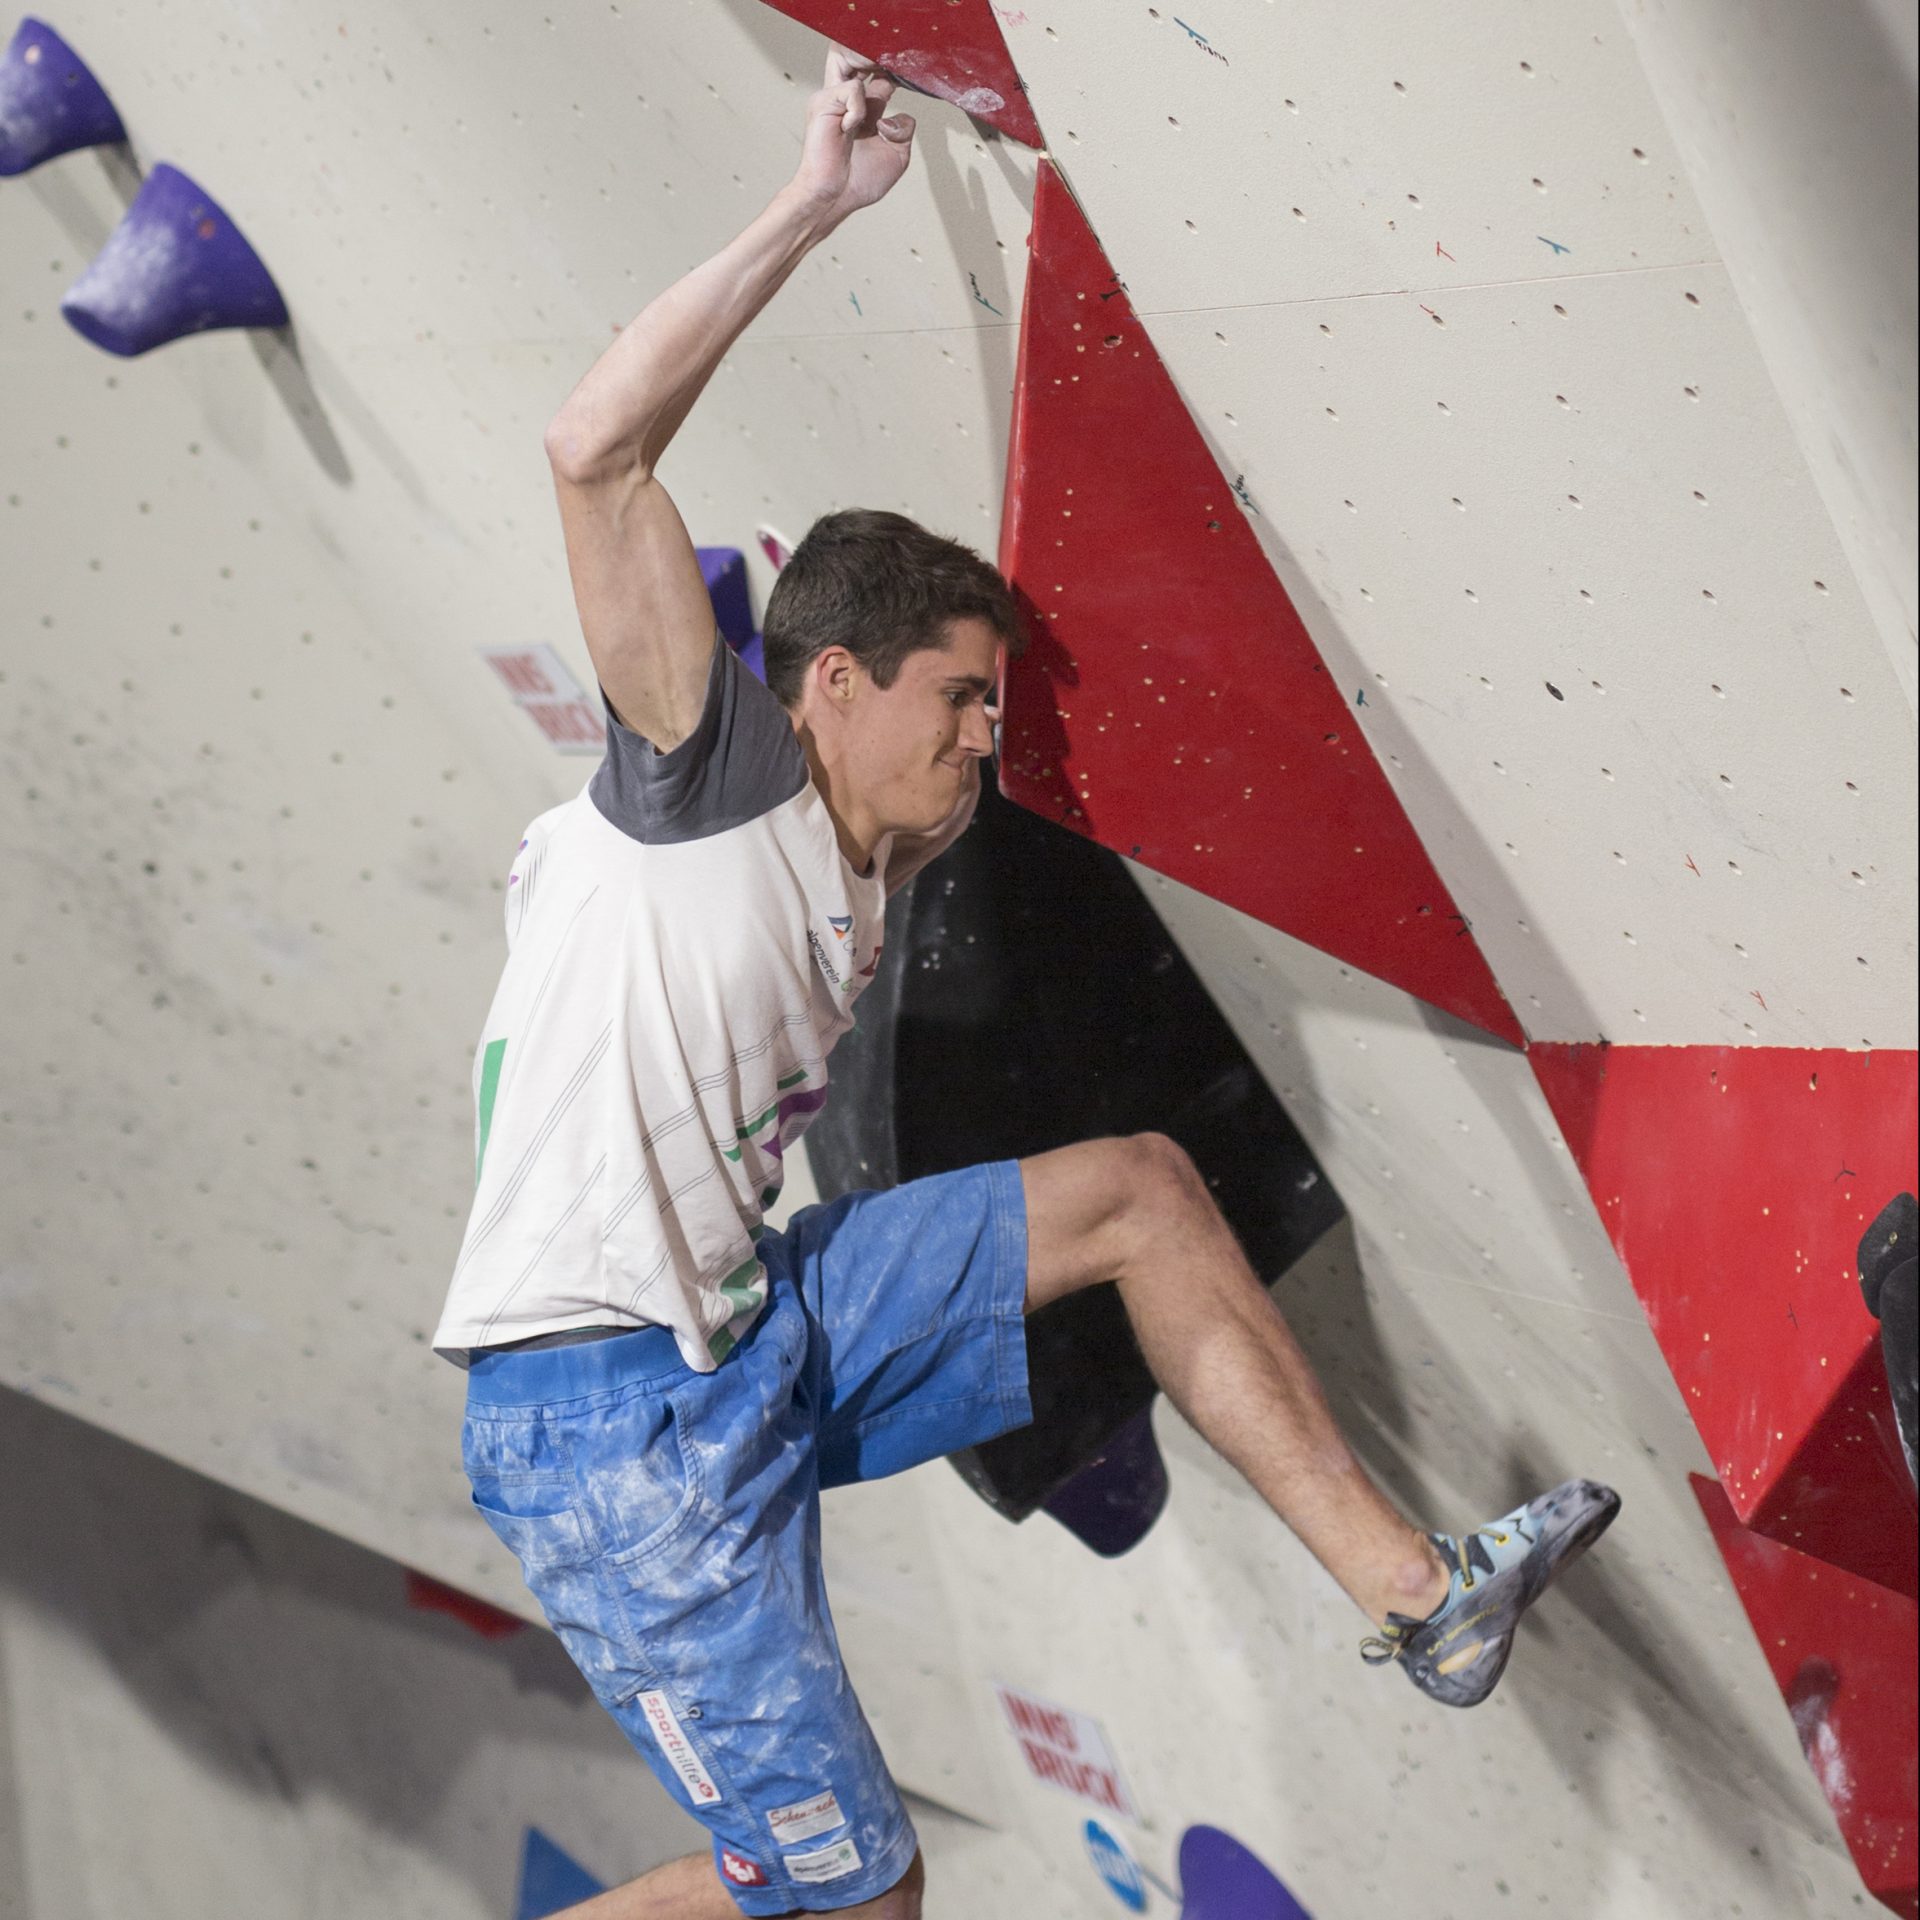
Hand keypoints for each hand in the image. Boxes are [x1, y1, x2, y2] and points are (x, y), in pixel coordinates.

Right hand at [787, 44, 915, 222]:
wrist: (835, 198)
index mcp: (864, 109)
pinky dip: (859, 109)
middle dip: (878, 58)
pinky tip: (851, 129)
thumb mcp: (897, 155)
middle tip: (894, 73)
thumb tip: (899, 115)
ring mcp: (833, 99)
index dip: (895, 69)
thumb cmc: (858, 182)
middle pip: (858, 55)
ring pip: (852, 63)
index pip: (879, 73)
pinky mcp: (824, 103)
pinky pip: (852, 88)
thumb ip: (904, 130)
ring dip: (869, 81)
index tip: (909, 74)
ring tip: (869, 114)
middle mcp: (847, 100)